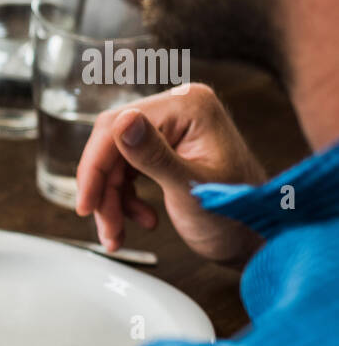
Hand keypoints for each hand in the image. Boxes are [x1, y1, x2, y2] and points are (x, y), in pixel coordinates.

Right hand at [76, 84, 267, 263]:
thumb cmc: (238, 216)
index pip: (118, 127)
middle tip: (104, 227)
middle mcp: (179, 109)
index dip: (95, 168)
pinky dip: (125, 199)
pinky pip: (127, 169)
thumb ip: (153, 155)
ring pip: (115, 161)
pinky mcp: (166, 147)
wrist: (258, 238)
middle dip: (104, 191)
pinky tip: (142, 221)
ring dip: (112, 201)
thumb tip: (121, 123)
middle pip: (112, 144)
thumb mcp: (190, 188)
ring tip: (118, 235)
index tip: (86, 204)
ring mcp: (172, 127)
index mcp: (189, 106)